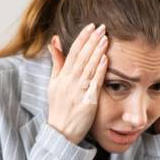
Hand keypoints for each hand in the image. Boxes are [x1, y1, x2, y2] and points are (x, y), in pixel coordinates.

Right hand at [47, 23, 108, 144]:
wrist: (61, 133)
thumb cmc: (59, 109)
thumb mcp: (53, 84)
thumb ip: (57, 62)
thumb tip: (54, 41)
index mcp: (61, 77)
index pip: (72, 53)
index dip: (82, 38)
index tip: (90, 26)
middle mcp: (68, 83)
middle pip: (81, 57)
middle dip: (91, 41)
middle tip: (102, 27)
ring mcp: (78, 92)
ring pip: (88, 68)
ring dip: (97, 52)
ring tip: (106, 39)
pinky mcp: (87, 102)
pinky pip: (94, 84)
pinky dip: (99, 70)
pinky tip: (105, 59)